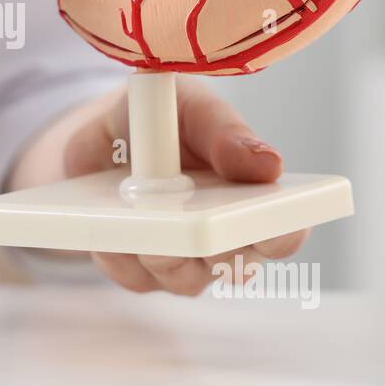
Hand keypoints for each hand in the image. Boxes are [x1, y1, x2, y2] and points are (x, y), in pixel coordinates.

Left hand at [8, 77, 307, 294]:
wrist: (100, 135)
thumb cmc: (161, 120)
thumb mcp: (190, 107)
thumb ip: (224, 131)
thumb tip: (268, 164)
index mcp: (254, 197)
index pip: (284, 231)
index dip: (282, 232)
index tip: (264, 221)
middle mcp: (227, 239)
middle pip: (235, 266)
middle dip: (211, 244)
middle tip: (189, 223)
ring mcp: (185, 262)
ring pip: (184, 278)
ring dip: (161, 249)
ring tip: (140, 218)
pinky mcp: (140, 272)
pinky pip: (135, 276)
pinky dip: (120, 251)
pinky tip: (109, 224)